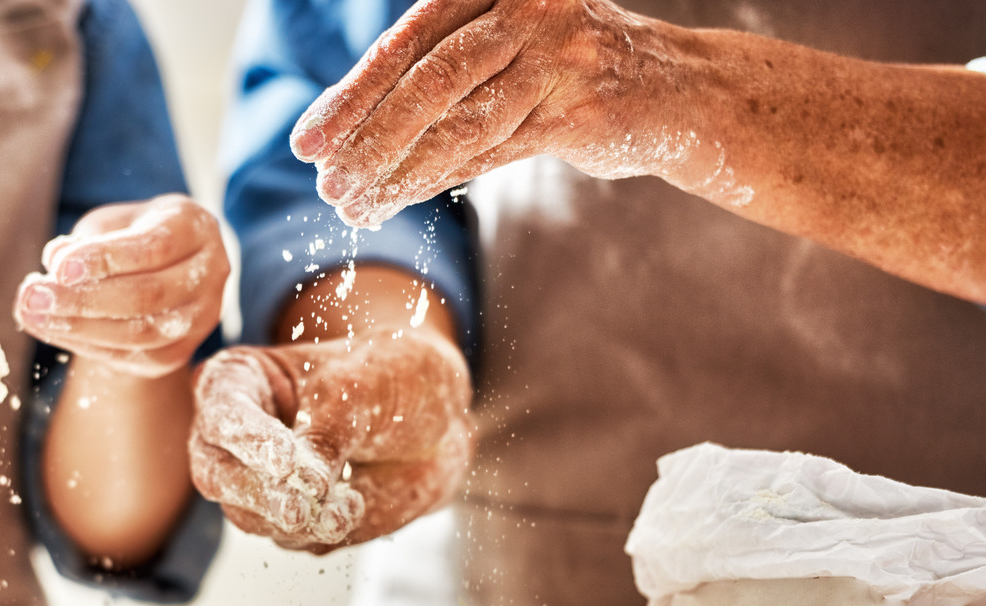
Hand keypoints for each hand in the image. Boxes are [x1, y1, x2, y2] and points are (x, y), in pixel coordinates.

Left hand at [14, 194, 227, 378]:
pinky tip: (53, 331)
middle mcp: (211, 274)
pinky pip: (135, 357)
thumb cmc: (134, 234)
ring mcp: (202, 318)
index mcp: (195, 228)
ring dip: (79, 328)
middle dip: (84, 299)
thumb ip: (88, 239)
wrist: (168, 269)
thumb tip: (55, 262)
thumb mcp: (113, 222)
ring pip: (141, 334)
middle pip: (147, 295)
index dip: (105, 259)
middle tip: (34, 297)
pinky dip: (88, 346)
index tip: (58, 266)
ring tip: (32, 315)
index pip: (154, 248)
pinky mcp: (181, 351)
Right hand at [188, 334, 472, 552]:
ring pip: (250, 516)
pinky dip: (321, 530)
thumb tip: (305, 485)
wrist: (438, 422)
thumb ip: (327, 432)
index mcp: (238, 381)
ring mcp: (258, 483)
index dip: (249, 440)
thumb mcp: (361, 388)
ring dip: (298, 519)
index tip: (286, 462)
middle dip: (259, 495)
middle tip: (298, 509)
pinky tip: (355, 506)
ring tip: (348, 506)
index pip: (223, 413)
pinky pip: (291, 539)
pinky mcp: (287, 521)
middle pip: (216, 475)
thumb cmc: (391, 378)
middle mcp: (235, 437)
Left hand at [290, 0, 714, 226]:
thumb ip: (437, 70)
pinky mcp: (581, 108)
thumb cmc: (568, 69)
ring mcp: (559, 55)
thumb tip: (344, 128)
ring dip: (396, 172)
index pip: (406, 42)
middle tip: (323, 184)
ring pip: (457, 124)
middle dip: (365, 140)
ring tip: (352, 206)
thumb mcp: (502, 47)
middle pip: (426, 82)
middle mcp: (528, 7)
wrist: (678, 91)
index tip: (307, 142)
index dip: (351, 96)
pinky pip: (492, 152)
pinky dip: (437, 181)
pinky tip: (398, 202)